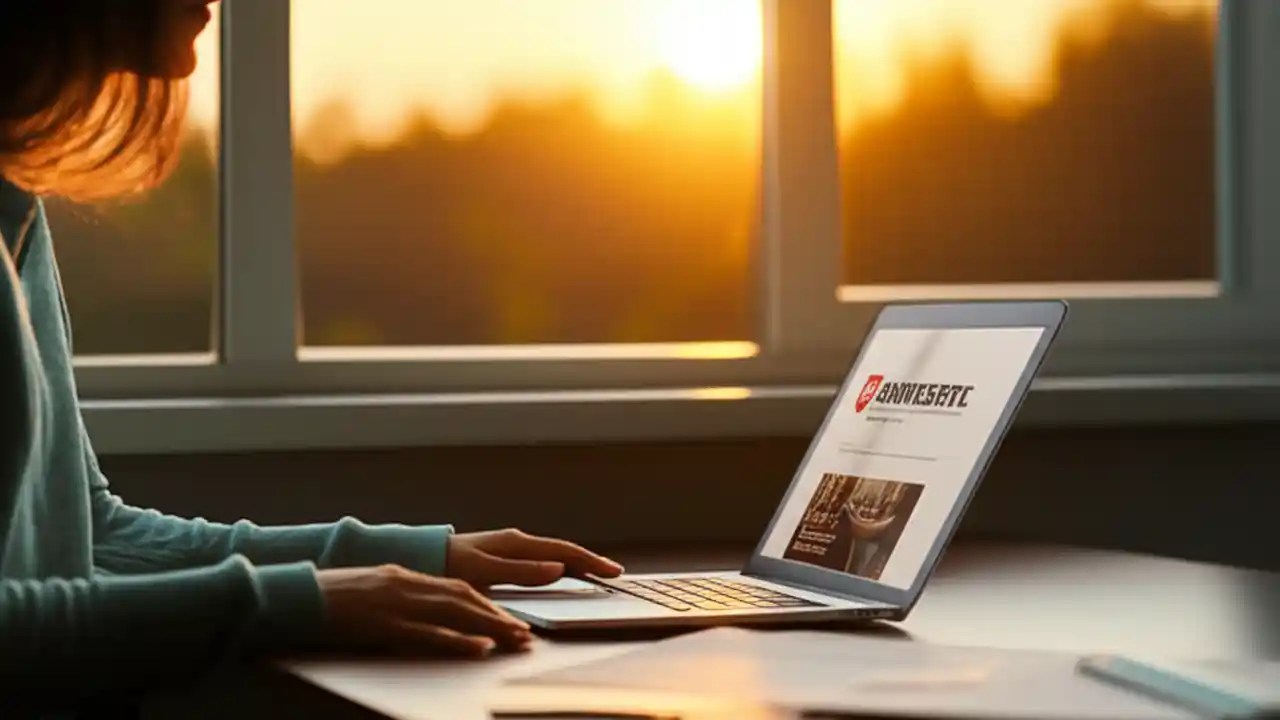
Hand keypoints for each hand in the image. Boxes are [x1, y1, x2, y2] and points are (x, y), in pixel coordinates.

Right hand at [317, 565, 532, 656]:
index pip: (457, 588)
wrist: (291, 595)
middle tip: (525, 635)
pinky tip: (479, 648)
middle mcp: (406, 584)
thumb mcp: (371, 591)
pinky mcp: (383, 623)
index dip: (487, 605)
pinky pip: (428, 633)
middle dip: (498, 617)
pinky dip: (458, 640)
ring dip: (490, 627)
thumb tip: (425, 613)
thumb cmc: (327, 599)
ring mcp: (395, 602)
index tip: (511, 620)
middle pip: (464, 598)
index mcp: (404, 576)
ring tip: (515, 641)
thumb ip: (399, 598)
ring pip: (455, 612)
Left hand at [446, 528, 623, 587]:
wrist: (421, 557)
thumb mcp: (484, 571)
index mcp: (517, 544)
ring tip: (597, 574)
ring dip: (577, 564)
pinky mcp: (504, 558)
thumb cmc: (448, 565)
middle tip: (614, 573)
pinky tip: (564, 575)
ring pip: (554, 556)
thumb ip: (521, 571)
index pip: (564, 552)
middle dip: (590, 561)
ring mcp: (511, 549)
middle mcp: (518, 543)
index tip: (612, 572)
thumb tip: (559, 570)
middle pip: (563, 551)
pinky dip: (560, 567)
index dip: (591, 562)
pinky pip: (541, 561)